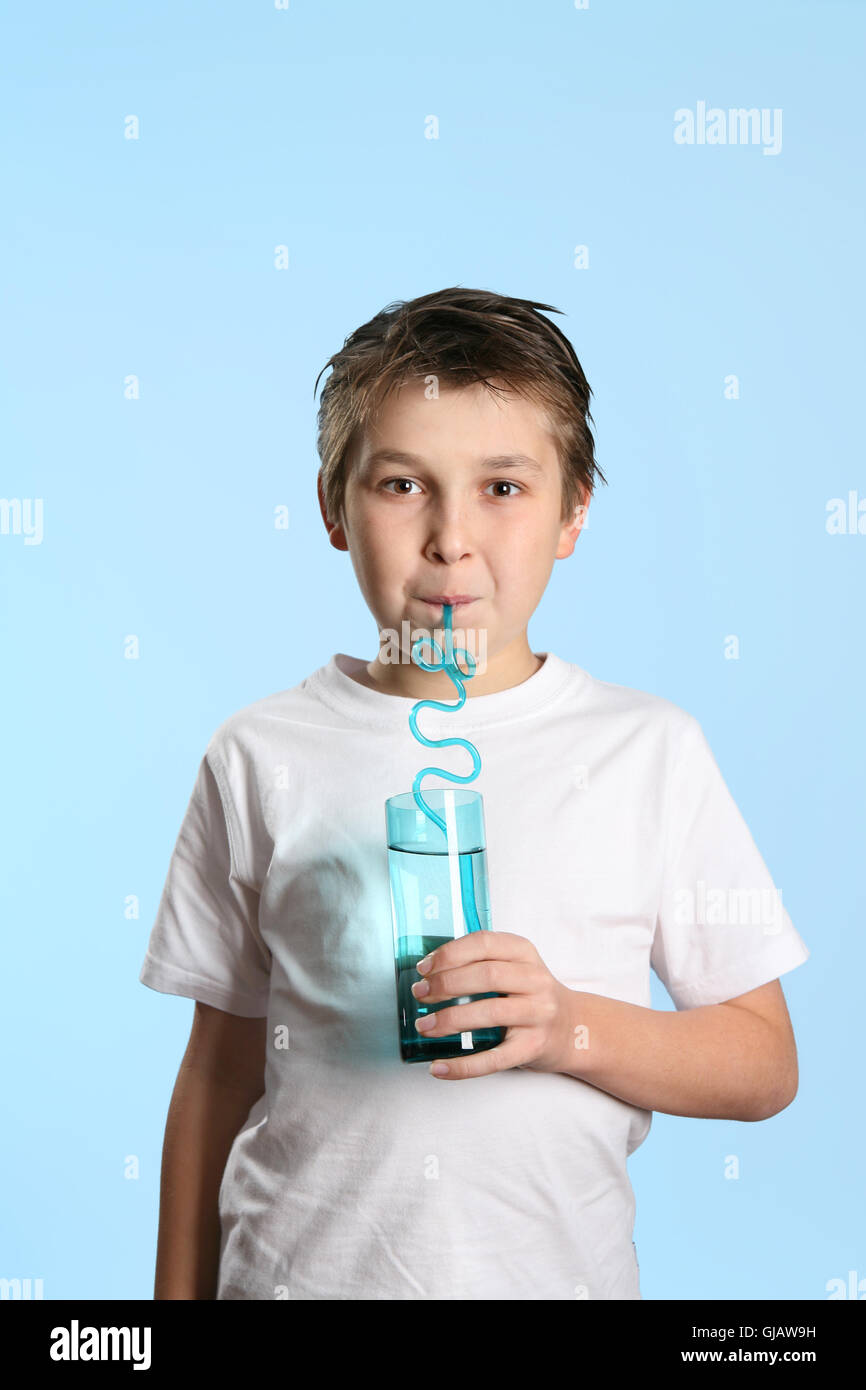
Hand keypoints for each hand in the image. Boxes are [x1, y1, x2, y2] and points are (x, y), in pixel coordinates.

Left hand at [409, 930, 572, 1078]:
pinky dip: (463, 1065)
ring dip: (449, 1020)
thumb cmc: (531, 997)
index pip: (484, 943)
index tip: (424, 968)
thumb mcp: (515, 967)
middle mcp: (535, 980)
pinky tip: (440, 1067)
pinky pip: (494, 1058)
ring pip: (489, 1012)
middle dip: (445, 984)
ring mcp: (538, 1014)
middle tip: (420, 995)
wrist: (575, 1029)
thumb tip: (427, 974)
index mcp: (524, 953)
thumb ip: (482, 962)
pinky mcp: (534, 1047)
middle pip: (485, 975)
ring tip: (424, 1026)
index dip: (449, 954)